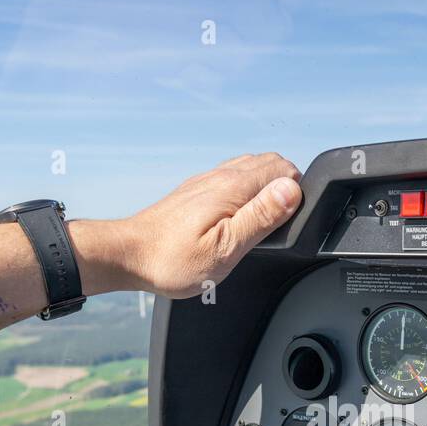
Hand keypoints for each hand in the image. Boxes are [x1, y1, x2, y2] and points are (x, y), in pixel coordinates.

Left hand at [123, 152, 300, 297]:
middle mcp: (222, 175)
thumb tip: (292, 190)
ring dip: (266, 189)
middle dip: (284, 190)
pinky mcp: (198, 189)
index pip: (285, 170)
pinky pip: (234, 177)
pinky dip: (247, 190)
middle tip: (276, 226)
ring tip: (259, 223)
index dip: (296, 196)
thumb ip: (261, 216)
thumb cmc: (174, 260)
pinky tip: (238, 216)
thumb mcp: (226, 248)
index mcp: (234, 187)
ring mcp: (208, 180)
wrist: (130, 255)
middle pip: (271, 165)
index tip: (286, 223)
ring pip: (253, 168)